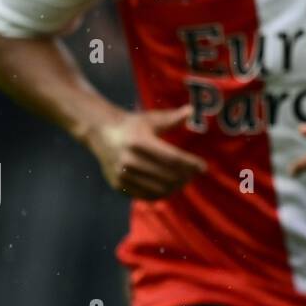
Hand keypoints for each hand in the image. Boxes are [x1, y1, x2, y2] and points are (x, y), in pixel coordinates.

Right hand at [82, 105, 206, 199]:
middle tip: (194, 173)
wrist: (102, 133)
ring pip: (158, 188)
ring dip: (176, 186)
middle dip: (186, 176)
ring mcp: (122, 175)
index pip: (172, 158)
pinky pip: (145, 196)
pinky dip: (161, 194)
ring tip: (184, 179)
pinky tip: (170, 187)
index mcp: (140, 142)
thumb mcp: (151, 119)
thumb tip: (192, 110)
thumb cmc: (132, 125)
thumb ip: (172, 118)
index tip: (203, 167)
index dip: (190, 164)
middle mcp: (130, 160)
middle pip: (167, 175)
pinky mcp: (118, 185)